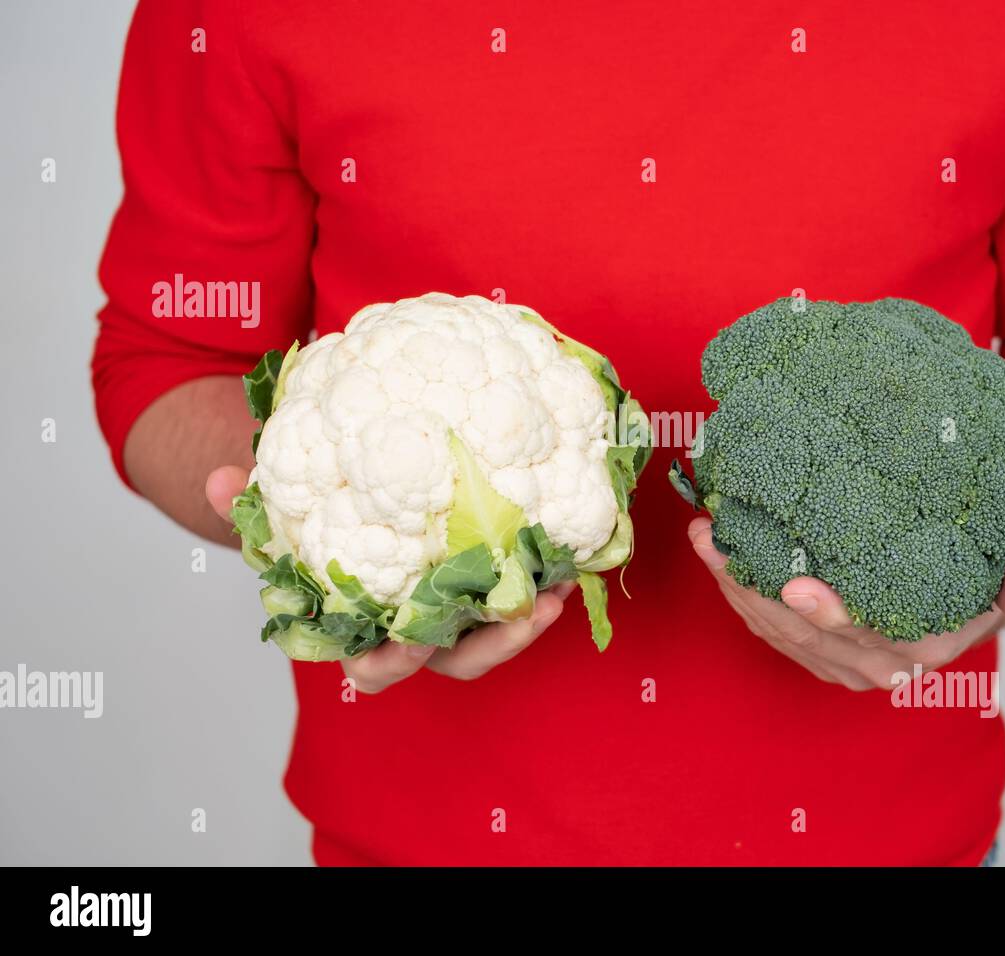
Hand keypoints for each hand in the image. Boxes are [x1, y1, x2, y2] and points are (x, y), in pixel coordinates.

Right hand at [206, 465, 570, 691]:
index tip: (408, 649)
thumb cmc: (314, 524)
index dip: (391, 664)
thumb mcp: (280, 516)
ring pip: (497, 632)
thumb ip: (248, 505)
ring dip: (528, 617)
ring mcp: (456, 611)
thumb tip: (219, 480)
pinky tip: (567, 551)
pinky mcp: (489, 581)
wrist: (348, 505)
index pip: (373, 666)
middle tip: (520, 616)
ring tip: (558, 588)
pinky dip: (542, 577)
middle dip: (491, 647)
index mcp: (364, 628)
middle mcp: (416, 629)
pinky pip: (519, 592)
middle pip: (456, 660)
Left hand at [687, 517, 1004, 690]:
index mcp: (921, 648)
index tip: (793, 580)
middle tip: (719, 541)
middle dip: (755, 588)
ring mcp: (840, 658)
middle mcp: (877, 664)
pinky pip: (767, 625)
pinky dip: (738, 589)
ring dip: (735, 585)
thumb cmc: (983, 563)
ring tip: (705, 534)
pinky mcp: (815, 646)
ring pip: (776, 629)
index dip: (828, 613)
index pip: (868, 636)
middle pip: (804, 633)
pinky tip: (716, 551)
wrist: (971, 583)